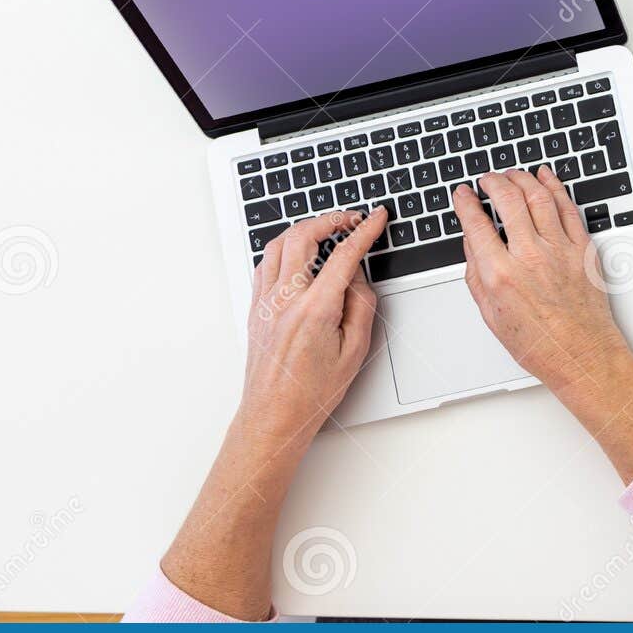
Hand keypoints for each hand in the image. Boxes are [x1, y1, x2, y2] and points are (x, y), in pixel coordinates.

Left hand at [237, 207, 387, 448]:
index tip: (376, 217)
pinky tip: (297, 253)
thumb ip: (361, 305)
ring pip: (278, 244)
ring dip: (304, 229)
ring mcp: (265, 301)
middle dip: (331, 218)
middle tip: (351, 217)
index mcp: (314, 309)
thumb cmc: (312, 392)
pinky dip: (283, 248)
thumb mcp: (355, 350)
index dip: (364, 230)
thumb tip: (358, 276)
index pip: (344, 254)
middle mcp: (285, 299)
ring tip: (325, 229)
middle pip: (303, 236)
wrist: (274, 415)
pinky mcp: (255, 308)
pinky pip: (265, 263)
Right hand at [453, 167, 632, 392]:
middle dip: (493, 182)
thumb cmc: (539, 343)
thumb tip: (472, 243)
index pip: (476, 224)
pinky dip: (556, 187)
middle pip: (508, 201)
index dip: (465, 203)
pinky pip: (568, 208)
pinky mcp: (582, 249)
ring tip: (512, 174)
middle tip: (486, 179)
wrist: (581, 354)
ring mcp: (559, 250)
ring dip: (523, 179)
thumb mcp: (491, 314)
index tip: (462, 194)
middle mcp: (530, 257)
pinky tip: (547, 178)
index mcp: (502, 275)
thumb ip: (477, 274)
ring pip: (539, 197)